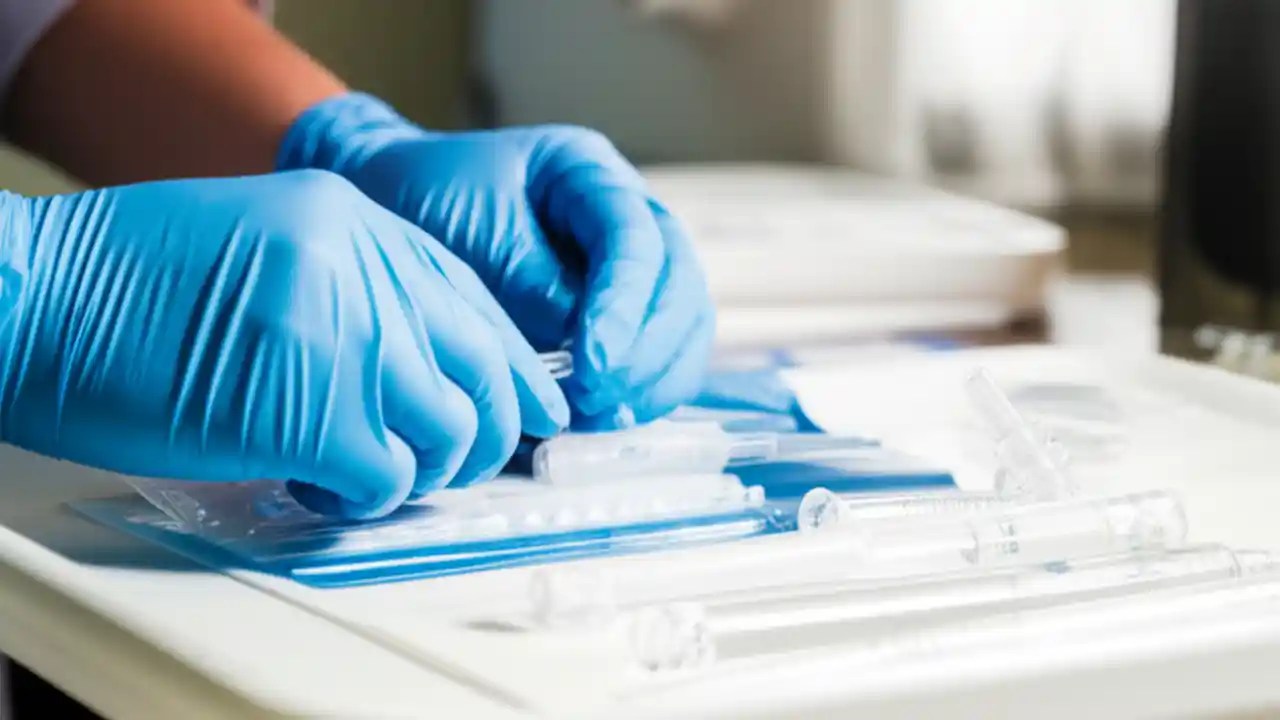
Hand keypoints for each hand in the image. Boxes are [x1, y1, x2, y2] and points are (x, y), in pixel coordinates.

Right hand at [0, 171, 567, 517]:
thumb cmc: (127, 282)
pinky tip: (319, 484)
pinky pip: (388, 478)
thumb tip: (416, 360)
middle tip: (450, 461)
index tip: (521, 407)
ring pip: (454, 430)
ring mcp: (348, 338)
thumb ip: (351, 285)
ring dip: (424, 469)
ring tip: (373, 472)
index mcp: (358, 223)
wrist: (34, 294)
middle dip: (486, 431)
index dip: (508, 366)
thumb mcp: (266, 240)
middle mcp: (368, 270)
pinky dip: (366, 497)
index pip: (476, 304)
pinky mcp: (315, 413)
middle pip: (488, 368)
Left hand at [278, 93, 714, 427]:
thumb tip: (585, 350)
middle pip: (680, 285)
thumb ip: (532, 283)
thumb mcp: (471, 230)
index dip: (626, 306)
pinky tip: (607, 419)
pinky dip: (641, 392)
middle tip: (598, 400)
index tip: (592, 364)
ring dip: (654, 379)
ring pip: (684, 326)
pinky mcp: (621, 314)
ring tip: (603, 416)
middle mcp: (628, 217)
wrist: (390, 205)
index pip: (637, 240)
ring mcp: (632, 268)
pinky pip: (658, 356)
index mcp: (591, 174)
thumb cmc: (425, 202)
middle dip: (648, 352)